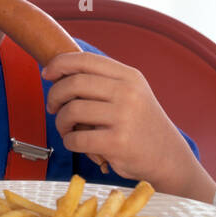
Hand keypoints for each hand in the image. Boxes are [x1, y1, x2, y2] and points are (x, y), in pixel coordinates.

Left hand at [42, 51, 211, 197]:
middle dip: (55, 95)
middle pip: (73, 84)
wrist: (167, 156)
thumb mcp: (131, 93)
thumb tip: (60, 73)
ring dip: (61, 122)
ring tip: (67, 129)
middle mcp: (127, 92)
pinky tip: (77, 143)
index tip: (47, 73)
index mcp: (129, 76)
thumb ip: (102, 82)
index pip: (85, 60)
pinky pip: (76, 139)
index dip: (59, 64)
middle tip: (53, 107)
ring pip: (71, 111)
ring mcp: (123, 117)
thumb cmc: (141, 125)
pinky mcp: (117, 143)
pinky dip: (69, 142)